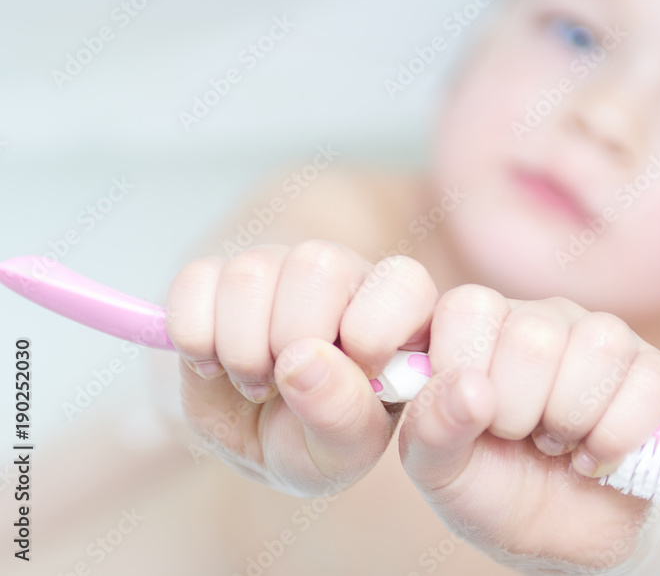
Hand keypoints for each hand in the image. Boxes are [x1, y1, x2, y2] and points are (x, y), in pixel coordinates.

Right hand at [166, 240, 436, 496]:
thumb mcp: (340, 455)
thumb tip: (305, 358)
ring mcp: (281, 267)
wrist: (252, 442)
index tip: (356, 375)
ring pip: (250, 271)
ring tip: (254, 382)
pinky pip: (196, 280)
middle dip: (291, 339)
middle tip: (287, 386)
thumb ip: (340, 414)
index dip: (373, 331)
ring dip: (241, 347)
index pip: (404, 283)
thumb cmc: (317, 443)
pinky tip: (214, 365)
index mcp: (399, 315)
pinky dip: (195, 336)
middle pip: (317, 264)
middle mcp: (344, 277)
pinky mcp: (221, 274)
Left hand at [397, 285, 659, 572]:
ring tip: (560, 443)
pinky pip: (650, 382)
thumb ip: (433, 425)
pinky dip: (618, 437)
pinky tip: (597, 456)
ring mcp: (603, 339)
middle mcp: (543, 319)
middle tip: (520, 437)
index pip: (470, 307)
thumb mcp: (439, 468)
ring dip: (573, 420)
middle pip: (535, 335)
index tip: (470, 415)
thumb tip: (468, 388)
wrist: (556, 537)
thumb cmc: (491, 486)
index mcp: (483, 326)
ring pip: (600, 345)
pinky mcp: (656, 373)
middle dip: (520, 411)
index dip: (465, 369)